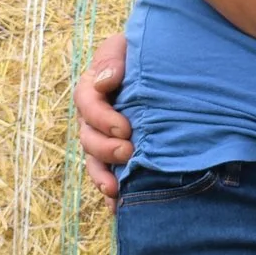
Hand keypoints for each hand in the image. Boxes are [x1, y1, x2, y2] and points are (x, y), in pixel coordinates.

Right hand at [75, 35, 131, 207]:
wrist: (169, 64)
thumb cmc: (146, 52)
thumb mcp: (126, 45)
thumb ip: (112, 59)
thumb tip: (106, 81)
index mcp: (94, 89)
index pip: (86, 102)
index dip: (101, 117)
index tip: (124, 127)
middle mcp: (95, 117)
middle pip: (87, 137)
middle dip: (104, 148)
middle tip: (127, 151)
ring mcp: (106, 138)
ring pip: (94, 161)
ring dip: (102, 175)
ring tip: (116, 188)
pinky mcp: (120, 155)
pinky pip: (110, 175)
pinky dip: (112, 192)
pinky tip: (118, 209)